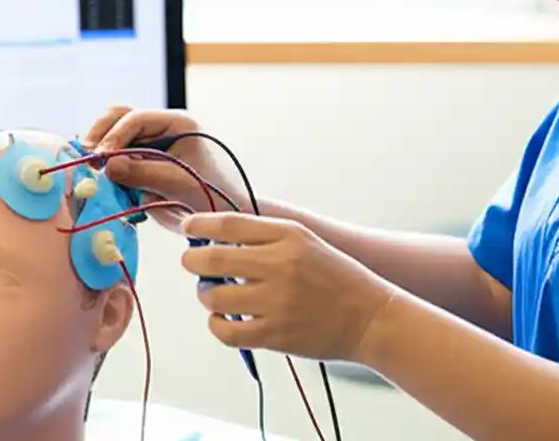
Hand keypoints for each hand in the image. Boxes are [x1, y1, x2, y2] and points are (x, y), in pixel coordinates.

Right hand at [82, 106, 248, 231]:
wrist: (227, 215)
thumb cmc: (214, 195)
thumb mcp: (181, 184)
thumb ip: (145, 173)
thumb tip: (107, 166)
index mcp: (179, 123)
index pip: (136, 119)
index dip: (114, 136)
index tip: (100, 159)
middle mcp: (163, 129)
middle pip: (120, 118)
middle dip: (101, 136)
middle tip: (89, 159)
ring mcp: (152, 144)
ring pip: (115, 136)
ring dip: (102, 151)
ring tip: (92, 169)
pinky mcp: (145, 163)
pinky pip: (120, 158)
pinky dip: (108, 166)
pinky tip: (101, 178)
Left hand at [180, 212, 397, 362]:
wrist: (370, 317)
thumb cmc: (334, 278)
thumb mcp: (305, 243)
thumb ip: (264, 236)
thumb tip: (214, 236)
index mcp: (289, 236)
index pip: (230, 224)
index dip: (201, 224)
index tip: (189, 226)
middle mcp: (281, 265)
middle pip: (213, 259)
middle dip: (193, 260)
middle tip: (193, 263)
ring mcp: (277, 302)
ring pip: (214, 297)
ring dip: (206, 294)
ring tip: (214, 294)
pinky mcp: (275, 334)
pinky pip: (226, 331)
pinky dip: (216, 325)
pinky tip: (223, 320)